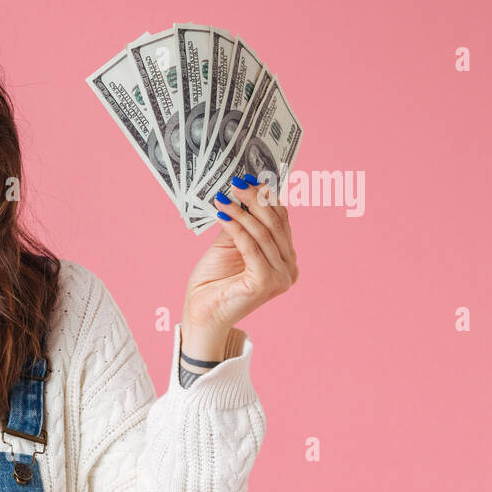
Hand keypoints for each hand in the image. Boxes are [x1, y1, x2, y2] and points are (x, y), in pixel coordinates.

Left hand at [182, 176, 298, 332]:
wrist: (202, 315)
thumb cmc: (214, 282)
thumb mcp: (229, 245)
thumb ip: (240, 223)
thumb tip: (242, 190)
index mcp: (286, 258)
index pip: (281, 220)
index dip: (266, 196)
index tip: (247, 177)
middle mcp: (289, 268)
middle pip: (275, 224)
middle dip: (255, 199)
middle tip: (235, 181)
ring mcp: (281, 277)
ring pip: (263, 233)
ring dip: (242, 211)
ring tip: (223, 196)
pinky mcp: (266, 283)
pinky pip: (251, 247)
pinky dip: (237, 228)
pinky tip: (223, 214)